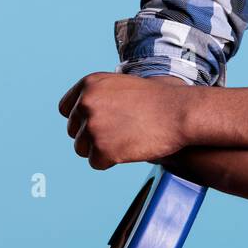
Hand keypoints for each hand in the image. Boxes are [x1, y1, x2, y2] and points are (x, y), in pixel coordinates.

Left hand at [58, 72, 197, 169]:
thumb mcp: (123, 85)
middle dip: (93, 136)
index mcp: (89, 84)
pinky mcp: (102, 149)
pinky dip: (111, 161)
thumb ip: (100, 96)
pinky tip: (130, 149)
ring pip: (82, 149)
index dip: (83, 119)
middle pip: (74, 131)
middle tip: (120, 134)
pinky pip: (96, 163)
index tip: (100, 124)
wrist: (180, 113)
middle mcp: (86, 103)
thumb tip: (84, 114)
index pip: (67, 109)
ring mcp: (93, 127)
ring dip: (101, 149)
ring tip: (126, 141)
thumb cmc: (159, 100)